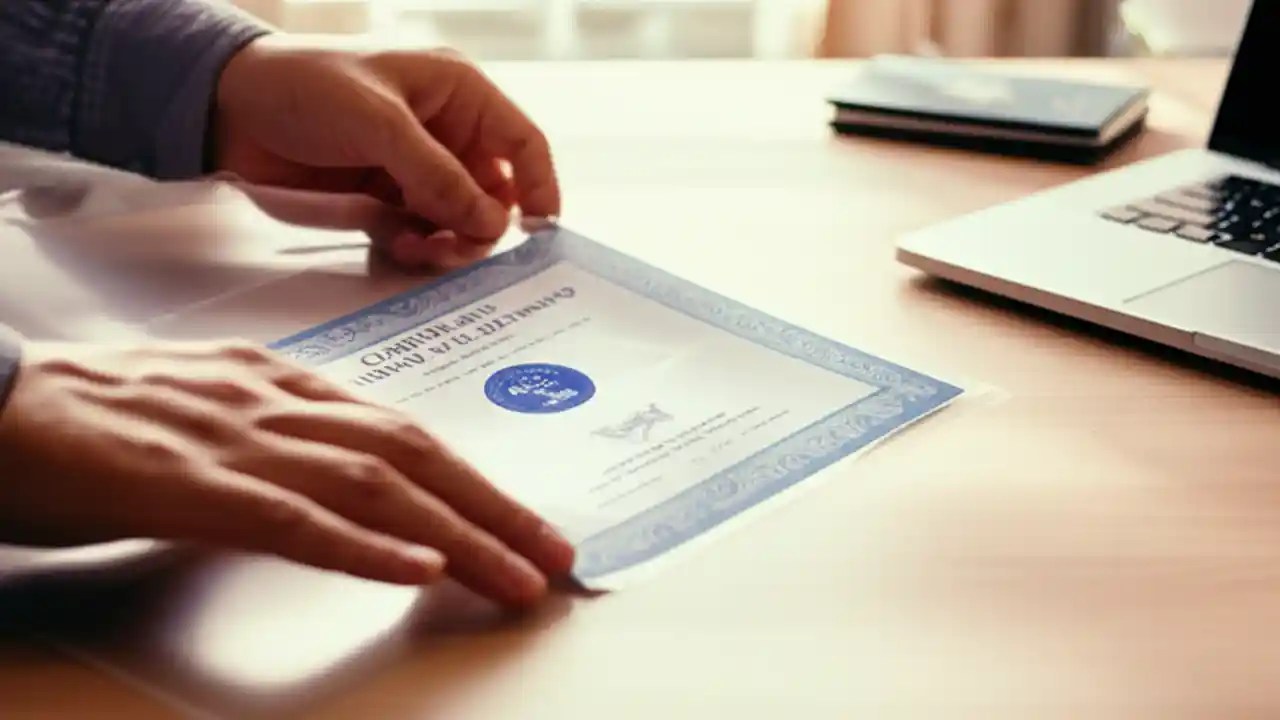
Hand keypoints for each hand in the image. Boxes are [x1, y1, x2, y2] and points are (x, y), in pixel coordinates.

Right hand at [0, 340, 573, 607]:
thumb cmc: (91, 412)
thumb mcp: (209, 410)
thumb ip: (280, 431)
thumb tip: (345, 471)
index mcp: (281, 383)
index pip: (403, 431)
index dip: (474, 479)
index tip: (523, 520)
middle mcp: (275, 403)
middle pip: (412, 454)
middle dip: (494, 508)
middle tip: (555, 556)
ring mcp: (236, 441)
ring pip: (374, 486)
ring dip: (457, 536)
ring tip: (515, 577)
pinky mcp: (188, 485)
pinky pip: (292, 518)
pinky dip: (363, 546)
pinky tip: (416, 570)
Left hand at [211, 37, 559, 268]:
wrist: (224, 106)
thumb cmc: (303, 86)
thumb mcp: (379, 123)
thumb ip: (438, 175)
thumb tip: (492, 223)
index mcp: (457, 92)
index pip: (520, 142)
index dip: (539, 186)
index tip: (540, 232)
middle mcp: (444, 130)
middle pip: (493, 192)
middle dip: (481, 226)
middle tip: (455, 250)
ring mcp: (414, 166)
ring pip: (458, 219)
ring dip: (446, 241)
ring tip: (415, 247)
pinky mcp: (385, 195)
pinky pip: (422, 231)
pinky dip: (416, 245)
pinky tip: (395, 244)